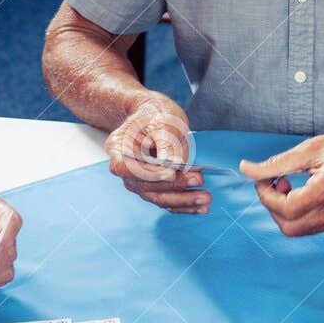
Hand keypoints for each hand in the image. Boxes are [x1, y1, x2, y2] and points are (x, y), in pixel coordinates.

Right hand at [104, 97, 208, 213]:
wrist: (156, 118)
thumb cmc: (154, 115)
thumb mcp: (160, 121)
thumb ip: (164, 141)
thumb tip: (171, 162)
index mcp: (118, 148)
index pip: (125, 168)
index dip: (147, 173)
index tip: (170, 172)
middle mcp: (126, 169)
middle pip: (145, 186)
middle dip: (174, 186)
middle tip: (197, 179)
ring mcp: (140, 181)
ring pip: (159, 198)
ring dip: (183, 200)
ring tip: (205, 197)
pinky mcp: (156, 189)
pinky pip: (168, 202)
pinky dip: (186, 206)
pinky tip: (202, 207)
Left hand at [238, 123, 323, 235]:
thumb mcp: (313, 146)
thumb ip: (278, 162)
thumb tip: (247, 169)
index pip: (286, 208)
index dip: (266, 195)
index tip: (263, 178)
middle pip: (289, 227)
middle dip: (272, 206)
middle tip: (273, 182)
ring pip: (299, 230)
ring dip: (285, 211)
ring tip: (290, 184)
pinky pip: (313, 226)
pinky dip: (300, 213)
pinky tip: (304, 191)